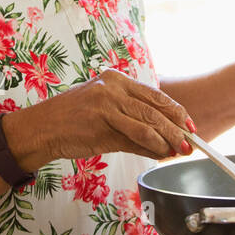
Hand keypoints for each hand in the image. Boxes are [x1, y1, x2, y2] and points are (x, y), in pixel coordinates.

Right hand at [22, 69, 194, 163]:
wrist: (43, 128)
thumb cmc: (73, 121)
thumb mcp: (105, 113)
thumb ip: (133, 123)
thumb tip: (164, 142)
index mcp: (115, 79)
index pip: (154, 94)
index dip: (176, 111)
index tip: (190, 125)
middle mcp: (112, 88)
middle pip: (155, 108)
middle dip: (176, 128)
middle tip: (191, 143)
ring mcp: (106, 104)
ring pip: (147, 122)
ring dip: (167, 140)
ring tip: (178, 151)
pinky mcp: (101, 123)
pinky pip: (133, 137)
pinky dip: (150, 148)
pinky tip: (159, 155)